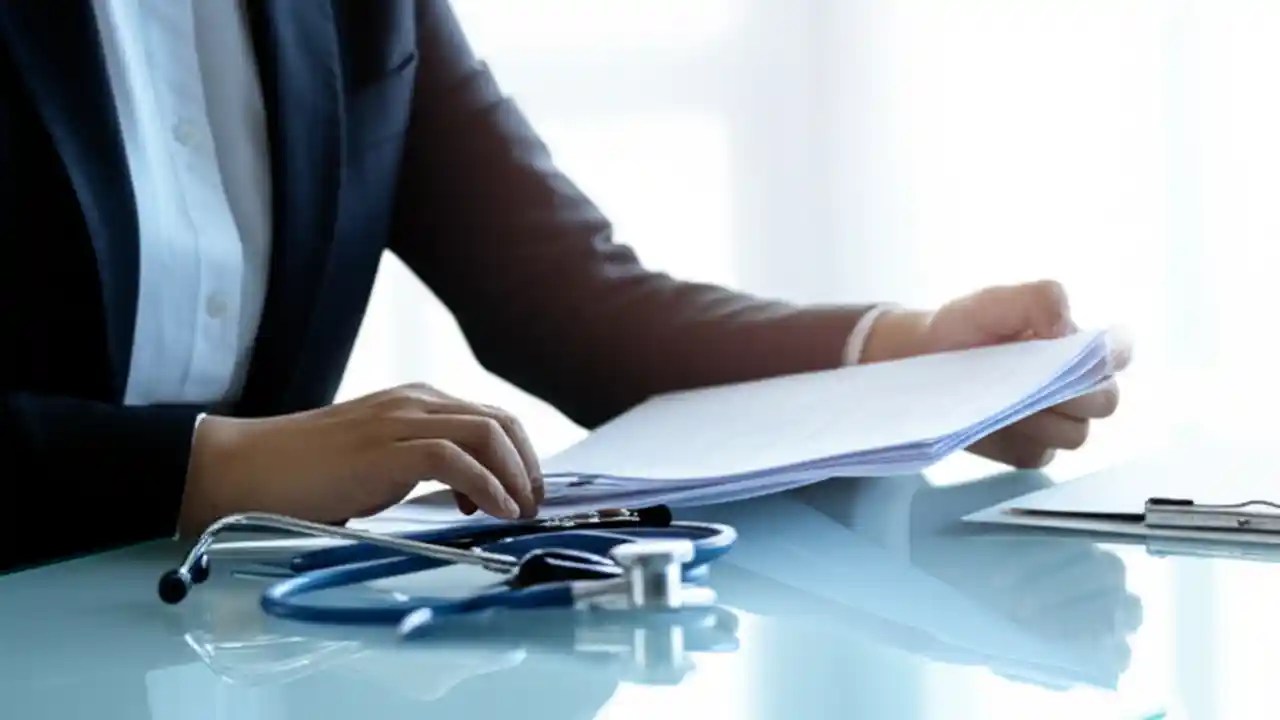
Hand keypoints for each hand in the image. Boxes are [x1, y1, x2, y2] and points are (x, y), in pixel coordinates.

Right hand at [177, 383, 542, 535]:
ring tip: (520, 512)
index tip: (523, 493)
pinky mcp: (387, 449)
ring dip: (515, 476)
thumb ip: (420, 465)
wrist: (246, 469)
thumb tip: (467, 495)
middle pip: (500, 421)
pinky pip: (456, 460)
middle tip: (532, 504)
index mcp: (416, 401)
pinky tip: (496, 512)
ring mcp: (400, 420)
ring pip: (487, 433)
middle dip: (528, 464)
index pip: (491, 416)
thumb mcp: (379, 460)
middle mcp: (415, 401)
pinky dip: (488, 487)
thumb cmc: (306, 473)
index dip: (519, 455)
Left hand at [861, 280, 1130, 467]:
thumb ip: (1038, 299)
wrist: (923, 360)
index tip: (1057, 356)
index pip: (1118, 355)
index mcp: (1079, 345)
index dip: (1098, 360)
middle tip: (1021, 382)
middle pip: (1104, 403)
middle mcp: (1078, 385)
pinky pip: (1039, 457)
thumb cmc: (965, 327)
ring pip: (1075, 435)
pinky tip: (989, 423)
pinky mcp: (1029, 449)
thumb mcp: (995, 302)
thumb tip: (1065, 327)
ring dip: (1040, 422)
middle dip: (1068, 395)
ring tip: (998, 400)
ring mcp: (1056, 422)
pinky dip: (1016, 443)